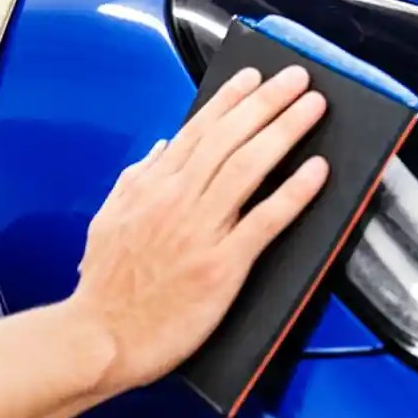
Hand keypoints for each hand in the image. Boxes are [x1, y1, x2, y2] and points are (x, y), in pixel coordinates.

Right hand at [69, 66, 328, 394]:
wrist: (101, 338)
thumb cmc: (106, 288)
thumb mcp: (108, 220)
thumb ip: (135, 179)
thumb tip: (161, 149)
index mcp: (151, 188)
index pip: (198, 131)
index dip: (229, 100)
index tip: (253, 79)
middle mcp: (178, 201)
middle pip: (230, 138)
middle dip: (267, 102)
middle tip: (297, 79)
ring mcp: (201, 232)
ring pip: (250, 167)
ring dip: (286, 131)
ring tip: (312, 108)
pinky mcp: (222, 267)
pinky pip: (266, 221)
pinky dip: (294, 192)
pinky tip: (316, 172)